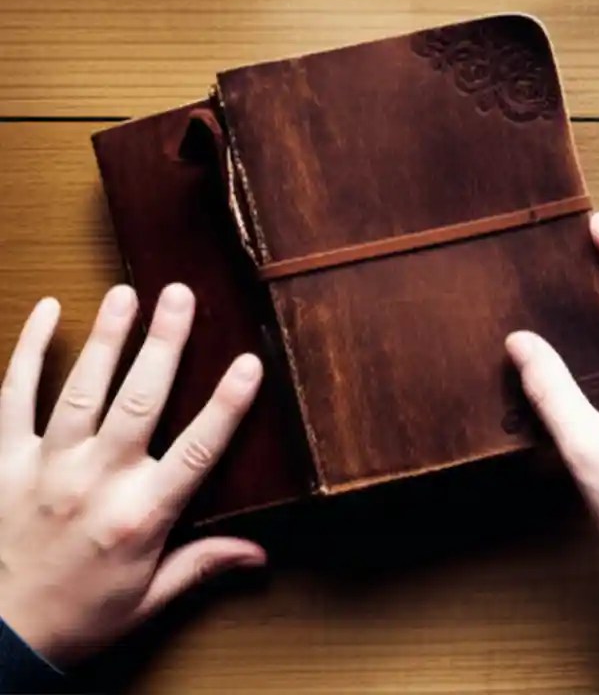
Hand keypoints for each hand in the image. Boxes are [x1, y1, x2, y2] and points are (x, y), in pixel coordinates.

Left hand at [0, 284, 265, 667]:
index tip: (249, 364)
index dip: (226, 405)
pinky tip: (47, 313)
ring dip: (106, 338)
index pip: (196, 450)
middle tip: (181, 296)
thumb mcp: (150, 598)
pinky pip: (14, 397)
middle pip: (138, 402)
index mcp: (139, 516)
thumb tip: (260, 552)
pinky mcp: (4, 461)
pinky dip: (30, 352)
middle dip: (163, 345)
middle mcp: (95, 483)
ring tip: (125, 293)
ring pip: (80, 390)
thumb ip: (204, 564)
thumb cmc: (78, 617)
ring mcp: (46, 467)